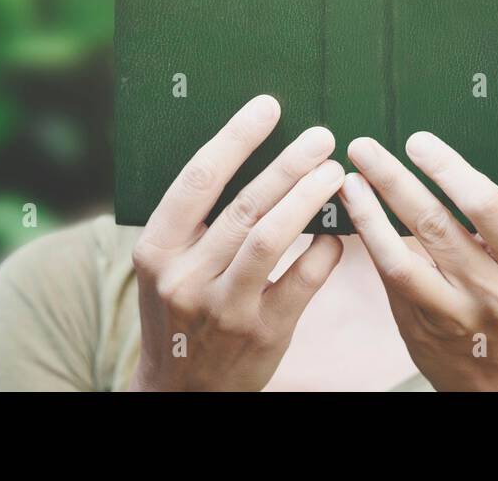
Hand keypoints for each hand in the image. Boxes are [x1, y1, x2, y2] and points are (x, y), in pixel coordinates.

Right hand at [129, 95, 344, 390]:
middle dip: (287, 165)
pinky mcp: (262, 333)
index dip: (235, 139)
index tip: (267, 107)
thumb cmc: (182, 308)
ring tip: (334, 173)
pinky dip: (324, 250)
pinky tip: (340, 231)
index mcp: (157, 250)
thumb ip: (198, 219)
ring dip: (307, 199)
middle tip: (321, 137)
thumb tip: (250, 149)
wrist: (181, 390)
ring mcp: (224, 308)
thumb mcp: (169, 264)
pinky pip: (303, 281)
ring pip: (270, 239)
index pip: (197, 181)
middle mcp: (184, 278)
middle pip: (243, 206)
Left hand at [340, 132, 497, 391]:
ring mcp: (452, 313)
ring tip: (348, 182)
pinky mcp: (419, 328)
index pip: (484, 203)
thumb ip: (480, 222)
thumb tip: (426, 163)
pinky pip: (389, 278)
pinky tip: (355, 216)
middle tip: (364, 147)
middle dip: (393, 180)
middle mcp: (490, 287)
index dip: (447, 168)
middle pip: (434, 223)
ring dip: (368, 215)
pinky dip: (370, 243)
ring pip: (400, 259)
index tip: (417, 142)